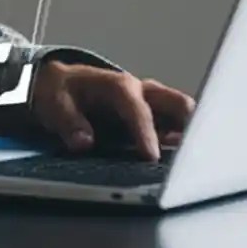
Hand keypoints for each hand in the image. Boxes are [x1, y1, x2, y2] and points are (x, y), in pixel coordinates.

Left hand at [31, 60, 195, 160]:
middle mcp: (142, 92)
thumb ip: (69, 123)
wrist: (59, 84)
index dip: (146, 134)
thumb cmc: (60, 91)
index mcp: (119, 86)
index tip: (151, 157)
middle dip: (190, 126)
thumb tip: (85, 142)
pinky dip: (179, 142)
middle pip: (178, 104)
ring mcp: (150, 104)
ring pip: (182, 115)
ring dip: (188, 136)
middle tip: (192, 154)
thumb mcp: (55, 104)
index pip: (139, 111)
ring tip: (189, 163)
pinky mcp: (152, 117)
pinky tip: (179, 161)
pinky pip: (174, 127)